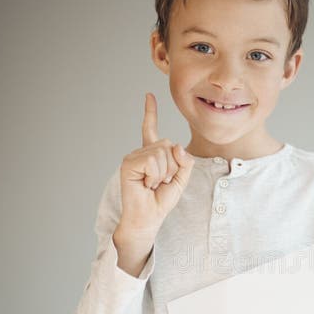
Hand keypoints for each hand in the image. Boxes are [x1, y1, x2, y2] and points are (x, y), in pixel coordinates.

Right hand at [117, 93, 194, 234]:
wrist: (148, 218)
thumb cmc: (161, 201)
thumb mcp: (181, 180)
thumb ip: (185, 162)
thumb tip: (176, 146)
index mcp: (152, 155)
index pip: (150, 129)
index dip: (150, 112)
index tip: (148, 95)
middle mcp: (141, 153)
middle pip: (168, 145)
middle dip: (172, 167)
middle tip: (159, 183)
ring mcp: (133, 157)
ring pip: (162, 153)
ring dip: (163, 173)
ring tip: (152, 185)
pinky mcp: (128, 163)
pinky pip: (152, 161)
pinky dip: (155, 175)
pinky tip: (146, 184)